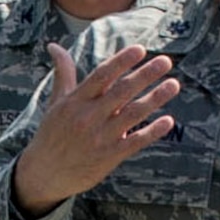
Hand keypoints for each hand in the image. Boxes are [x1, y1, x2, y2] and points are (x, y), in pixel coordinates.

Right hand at [11, 42, 178, 219]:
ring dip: (155, 99)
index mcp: (75, 101)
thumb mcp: (56, 102)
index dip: (122, 61)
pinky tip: (168, 120)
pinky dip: (152, 132)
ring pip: (132, 114)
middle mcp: (88, 117)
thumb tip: (55, 45)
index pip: (102, 76)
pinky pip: (134, 142)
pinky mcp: (108, 157)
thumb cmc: (53, 133)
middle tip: (166, 61)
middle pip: (122, 92)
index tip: (141, 50)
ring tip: (173, 85)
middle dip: (145, 75)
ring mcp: (99, 138)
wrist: (45, 173)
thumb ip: (63, 73)